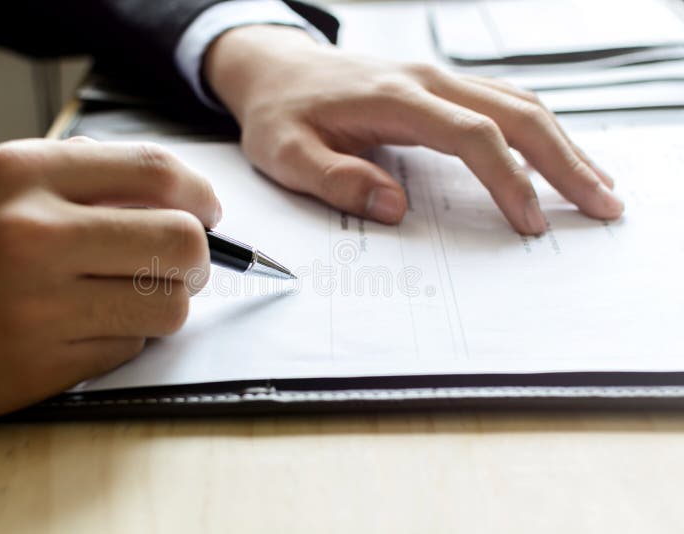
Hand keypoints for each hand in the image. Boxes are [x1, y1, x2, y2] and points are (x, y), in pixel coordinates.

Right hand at [0, 139, 219, 440]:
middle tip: (180, 263)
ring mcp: (36, 305)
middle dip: (197, 256)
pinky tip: (84, 332)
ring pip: (167, 306)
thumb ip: (77, 181)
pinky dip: (121, 341)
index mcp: (22, 174)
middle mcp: (33, 234)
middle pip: (181, 240)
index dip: (200, 193)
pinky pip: (126, 350)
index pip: (155, 172)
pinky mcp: (36, 366)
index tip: (207, 210)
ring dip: (163, 305)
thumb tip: (170, 195)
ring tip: (128, 299)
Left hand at [205, 26, 623, 234]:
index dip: (508, 179)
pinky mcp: (441, 87)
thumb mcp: (286, 154)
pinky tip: (558, 155)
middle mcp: (427, 80)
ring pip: (520, 102)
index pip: (472, 135)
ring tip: (598, 185)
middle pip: (517, 112)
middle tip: (603, 205)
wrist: (276, 73)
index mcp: (393, 98)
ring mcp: (438, 79)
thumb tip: (395, 209)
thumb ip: (335, 180)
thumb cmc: (280, 115)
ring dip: (563, 144)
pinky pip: (504, 101)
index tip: (531, 221)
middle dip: (564, 161)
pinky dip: (540, 130)